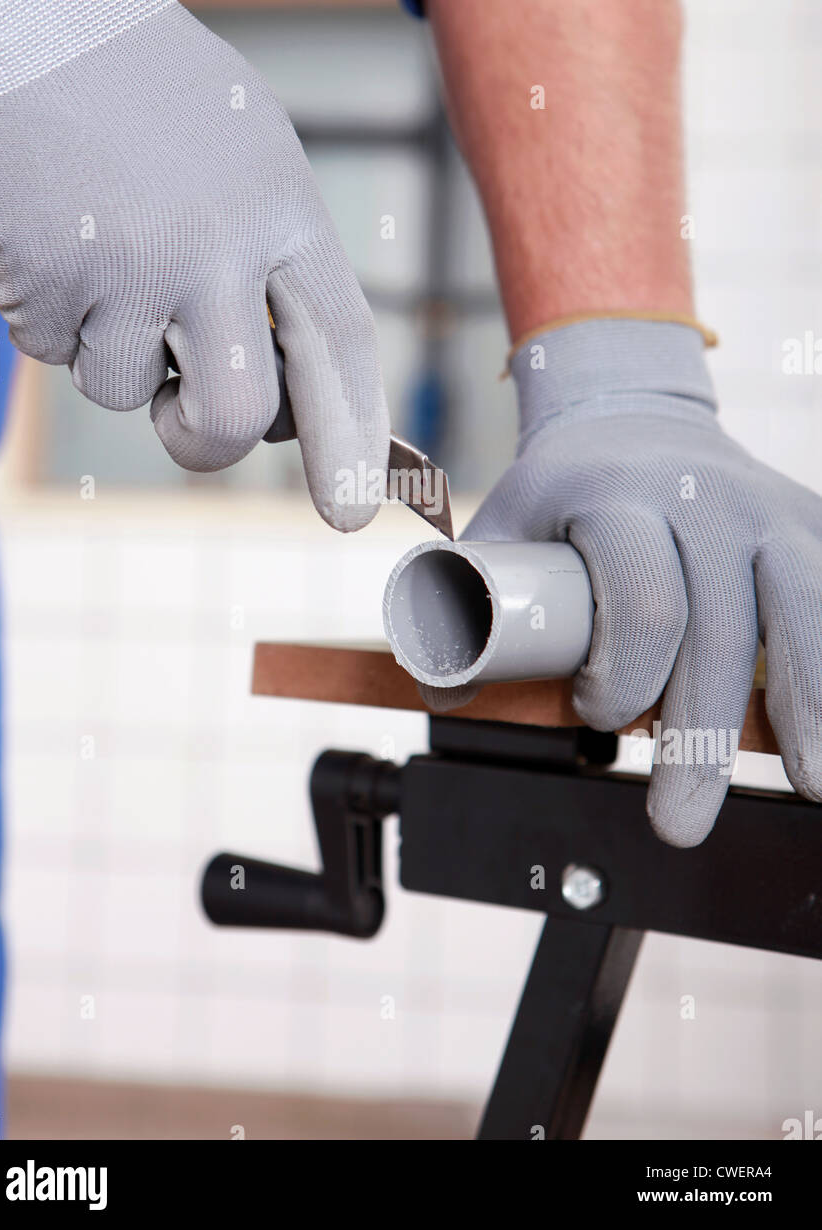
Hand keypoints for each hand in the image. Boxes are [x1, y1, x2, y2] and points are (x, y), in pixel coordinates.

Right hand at [0, 0, 387, 529]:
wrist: (14, 12)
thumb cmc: (136, 88)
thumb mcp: (242, 151)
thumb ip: (272, 263)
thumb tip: (279, 405)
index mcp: (279, 209)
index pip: (337, 347)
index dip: (350, 439)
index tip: (351, 512)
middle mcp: (214, 248)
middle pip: (235, 416)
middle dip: (206, 442)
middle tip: (185, 422)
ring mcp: (126, 266)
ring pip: (125, 391)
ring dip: (107, 344)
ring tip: (96, 241)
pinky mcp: (45, 278)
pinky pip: (53, 351)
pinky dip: (50, 310)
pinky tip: (50, 229)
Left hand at [451, 319, 821, 846]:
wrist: (635, 414)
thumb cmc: (569, 491)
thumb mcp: (507, 526)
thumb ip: (472, 604)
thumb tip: (449, 697)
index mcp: (617, 495)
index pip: (642, 599)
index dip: (623, 677)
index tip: (594, 717)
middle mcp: (704, 496)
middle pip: (720, 631)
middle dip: (700, 740)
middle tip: (679, 820)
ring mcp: (767, 508)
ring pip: (802, 613)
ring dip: (808, 708)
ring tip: (809, 783)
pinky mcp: (808, 523)